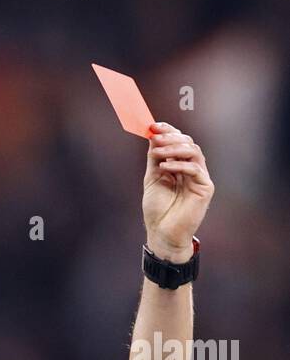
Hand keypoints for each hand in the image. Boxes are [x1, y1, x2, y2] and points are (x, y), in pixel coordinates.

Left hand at [142, 122, 214, 261]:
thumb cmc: (157, 210)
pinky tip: (165, 167)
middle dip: (171, 137)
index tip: (154, 126)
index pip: (179, 142)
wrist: (162, 234)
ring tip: (158, 151)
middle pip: (188, 143)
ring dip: (175, 148)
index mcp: (180, 166)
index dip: (169, 131)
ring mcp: (200, 178)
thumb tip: (153, 136)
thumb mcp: (152, 178)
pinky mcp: (205, 188)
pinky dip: (179, 164)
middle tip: (156, 136)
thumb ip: (155, 158)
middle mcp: (192, 169)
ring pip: (194, 152)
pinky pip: (195, 169)